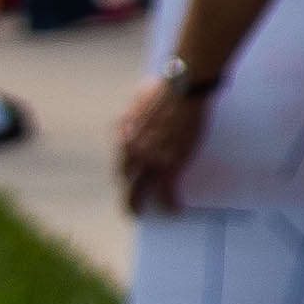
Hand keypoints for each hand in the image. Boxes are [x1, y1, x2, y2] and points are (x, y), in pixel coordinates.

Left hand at [117, 77, 207, 214]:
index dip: (124, 173)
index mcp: (123, 135)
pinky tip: (174, 209)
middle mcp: (131, 151)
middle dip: (126, 194)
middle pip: (125, 180)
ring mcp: (150, 160)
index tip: (128, 180)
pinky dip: (170, 203)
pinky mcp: (170, 165)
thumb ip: (129, 118)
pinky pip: (167, 191)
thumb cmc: (163, 88)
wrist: (182, 89)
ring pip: (140, 191)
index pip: (120, 160)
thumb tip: (127, 128)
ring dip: (139, 204)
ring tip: (141, 214)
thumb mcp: (135, 101)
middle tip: (130, 206)